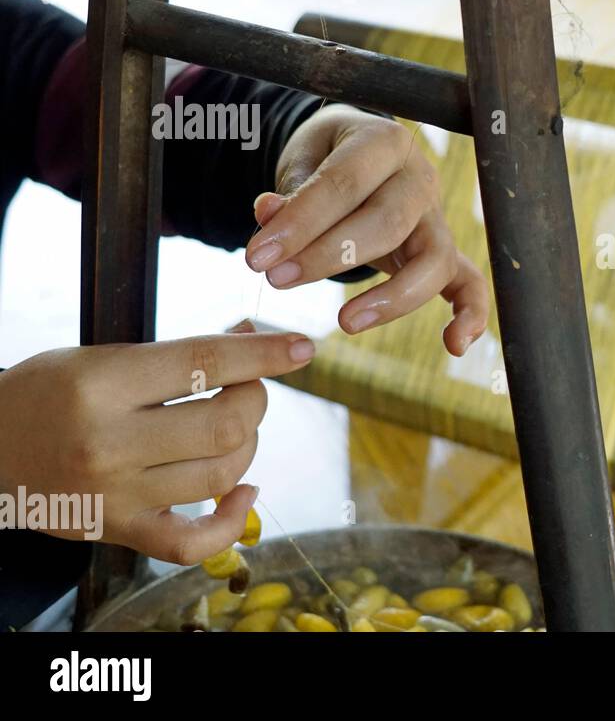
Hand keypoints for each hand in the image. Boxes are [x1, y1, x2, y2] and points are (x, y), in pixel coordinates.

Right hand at [0, 329, 313, 563]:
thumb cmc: (46, 395)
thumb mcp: (98, 357)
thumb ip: (176, 356)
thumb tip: (254, 339)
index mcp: (101, 384)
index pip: (206, 363)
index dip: (265, 354)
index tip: (301, 348)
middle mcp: (110, 443)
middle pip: (226, 425)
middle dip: (256, 399)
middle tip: (250, 389)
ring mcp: (117, 494)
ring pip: (222, 475)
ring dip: (248, 446)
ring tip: (234, 428)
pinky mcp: (119, 530)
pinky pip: (194, 542)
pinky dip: (233, 520)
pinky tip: (242, 491)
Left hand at [244, 105, 489, 355]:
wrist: (362, 154)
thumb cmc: (327, 158)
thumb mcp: (302, 161)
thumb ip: (290, 190)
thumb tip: (269, 214)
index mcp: (385, 142)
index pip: (345, 182)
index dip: (301, 222)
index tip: (258, 256)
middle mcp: (421, 178)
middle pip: (388, 222)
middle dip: (329, 257)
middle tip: (278, 280)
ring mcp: (438, 219)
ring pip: (433, 260)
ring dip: (391, 298)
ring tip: (345, 321)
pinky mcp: (447, 252)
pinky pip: (471, 284)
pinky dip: (471, 314)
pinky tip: (454, 345)